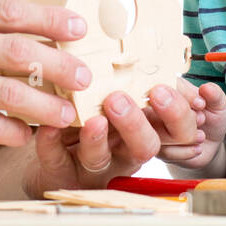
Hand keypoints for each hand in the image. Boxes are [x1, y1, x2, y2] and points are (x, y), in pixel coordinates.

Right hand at [0, 0, 92, 145]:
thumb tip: (18, 29)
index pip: (10, 12)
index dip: (50, 19)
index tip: (78, 27)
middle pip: (17, 50)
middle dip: (59, 64)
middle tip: (84, 75)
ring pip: (5, 91)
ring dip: (43, 104)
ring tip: (66, 113)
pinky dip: (10, 131)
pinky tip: (26, 134)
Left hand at [23, 85, 200, 196]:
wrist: (54, 152)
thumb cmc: (98, 112)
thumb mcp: (125, 95)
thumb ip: (143, 80)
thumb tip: (162, 55)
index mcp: (146, 130)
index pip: (176, 131)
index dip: (175, 115)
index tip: (160, 89)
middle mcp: (124, 151)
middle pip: (144, 147)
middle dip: (135, 124)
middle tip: (118, 99)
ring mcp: (94, 165)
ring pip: (100, 159)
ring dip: (96, 138)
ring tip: (91, 118)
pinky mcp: (62, 170)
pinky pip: (57, 159)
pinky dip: (52, 143)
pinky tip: (49, 126)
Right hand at [153, 78, 225, 170]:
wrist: (209, 144)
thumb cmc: (210, 117)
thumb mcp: (218, 105)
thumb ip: (214, 95)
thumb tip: (206, 88)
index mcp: (169, 86)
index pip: (167, 85)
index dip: (184, 95)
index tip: (201, 105)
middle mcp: (154, 105)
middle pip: (157, 107)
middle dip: (183, 116)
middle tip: (201, 119)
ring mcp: (151, 127)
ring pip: (159, 131)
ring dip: (185, 135)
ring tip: (201, 135)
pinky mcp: (154, 148)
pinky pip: (164, 151)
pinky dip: (185, 151)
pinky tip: (196, 148)